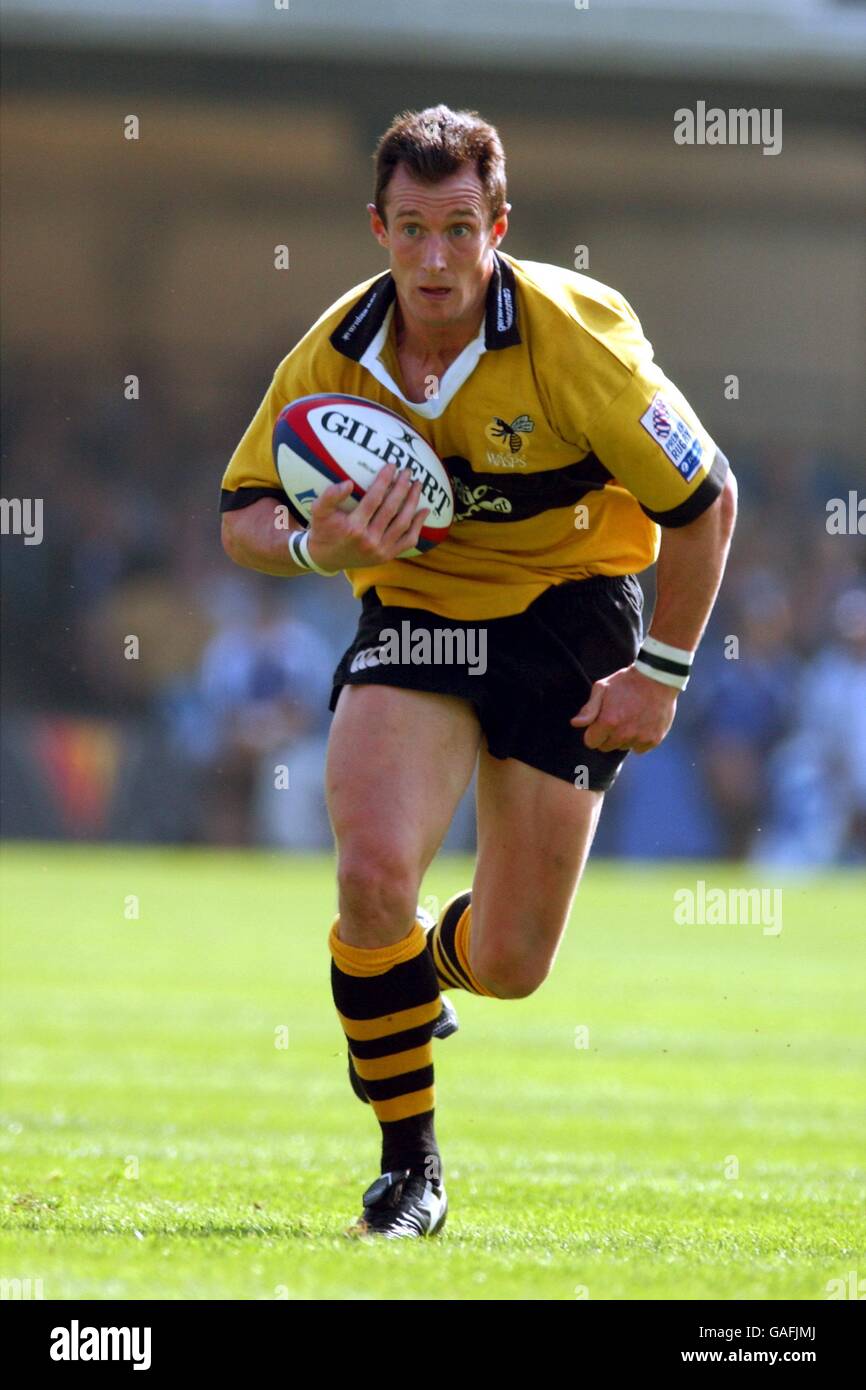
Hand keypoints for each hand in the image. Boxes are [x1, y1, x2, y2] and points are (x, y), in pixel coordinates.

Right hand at [305, 463, 429, 570]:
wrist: (326, 558)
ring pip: (403, 524)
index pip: (374, 499)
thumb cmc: (323, 530)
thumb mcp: (319, 511)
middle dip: (402, 488)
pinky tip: (424, 510)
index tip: (392, 465)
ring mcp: (380, 550)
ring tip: (417, 485)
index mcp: (354, 528)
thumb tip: (348, 483)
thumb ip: (330, 496)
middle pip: (391, 509)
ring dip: (412, 502)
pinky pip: (408, 541)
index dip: (384, 480)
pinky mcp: (387, 556)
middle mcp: (369, 540)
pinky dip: (418, 526)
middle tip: (408, 472)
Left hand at [570, 665, 677, 753]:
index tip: (600, 723)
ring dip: (624, 738)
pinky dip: (639, 740)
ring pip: (623, 747)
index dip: (594, 732)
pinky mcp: (654, 739)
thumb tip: (575, 724)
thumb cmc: (626, 681)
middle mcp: (623, 733)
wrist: (657, 678)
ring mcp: (640, 737)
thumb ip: (588, 709)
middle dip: (608, 735)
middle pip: (606, 747)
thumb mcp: (602, 688)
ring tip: (631, 717)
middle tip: (617, 717)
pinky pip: (639, 748)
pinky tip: (642, 723)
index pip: (591, 742)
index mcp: (608, 721)